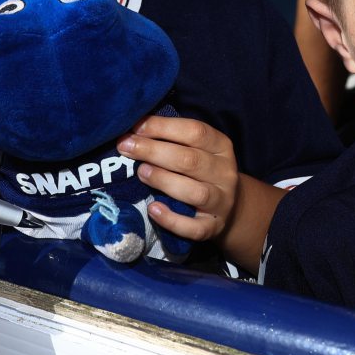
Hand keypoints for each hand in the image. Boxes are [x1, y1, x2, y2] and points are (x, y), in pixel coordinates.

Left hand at [118, 115, 236, 242]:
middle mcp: (225, 173)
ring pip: (195, 193)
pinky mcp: (212, 227)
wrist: (228, 208)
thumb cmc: (202, 171)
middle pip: (191, 160)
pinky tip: (153, 209)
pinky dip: (171, 220)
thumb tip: (134, 131)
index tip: (136, 127)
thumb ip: (173, 140)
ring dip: (164, 181)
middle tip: (126, 148)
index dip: (164, 127)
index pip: (196, 132)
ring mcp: (221, 202)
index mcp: (221, 147)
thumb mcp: (197, 149)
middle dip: (154, 151)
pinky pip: (194, 228)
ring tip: (141, 173)